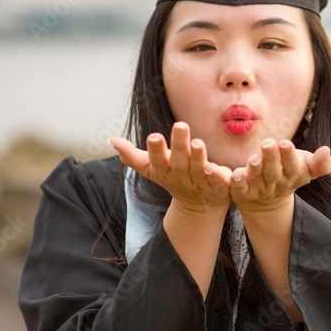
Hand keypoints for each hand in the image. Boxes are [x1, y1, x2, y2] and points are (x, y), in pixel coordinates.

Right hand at [109, 122, 232, 212]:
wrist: (199, 205)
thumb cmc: (174, 178)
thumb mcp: (153, 168)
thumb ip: (133, 156)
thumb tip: (111, 139)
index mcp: (166, 170)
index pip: (157, 161)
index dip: (155, 150)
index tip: (153, 136)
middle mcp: (182, 176)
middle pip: (180, 161)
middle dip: (179, 144)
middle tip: (180, 124)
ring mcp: (200, 182)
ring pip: (199, 169)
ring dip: (198, 157)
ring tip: (198, 142)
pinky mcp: (219, 187)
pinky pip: (219, 182)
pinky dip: (219, 176)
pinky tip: (219, 168)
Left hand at [231, 139, 330, 211]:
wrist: (269, 203)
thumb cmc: (288, 173)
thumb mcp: (306, 168)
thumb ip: (320, 163)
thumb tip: (327, 150)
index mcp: (293, 175)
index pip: (293, 166)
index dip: (289, 156)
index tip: (286, 143)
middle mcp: (276, 183)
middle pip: (274, 172)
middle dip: (271, 158)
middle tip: (268, 143)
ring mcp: (259, 189)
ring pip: (257, 179)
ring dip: (255, 169)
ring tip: (253, 159)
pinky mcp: (243, 193)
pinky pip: (240, 189)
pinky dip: (237, 183)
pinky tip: (235, 175)